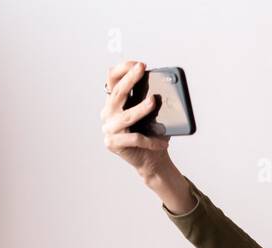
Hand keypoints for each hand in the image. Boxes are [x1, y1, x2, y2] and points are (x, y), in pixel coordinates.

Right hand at [101, 60, 172, 179]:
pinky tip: (163, 141)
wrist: (151, 160)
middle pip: (117, 93)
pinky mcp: (113, 144)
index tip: (138, 64)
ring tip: (153, 102)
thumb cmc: (151, 133)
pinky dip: (151, 140)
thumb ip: (149, 98)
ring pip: (126, 117)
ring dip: (140, 108)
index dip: (123, 69)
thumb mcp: (151, 113)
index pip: (112, 79)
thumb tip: (163, 85)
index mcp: (114, 102)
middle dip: (130, 78)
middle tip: (141, 68)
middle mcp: (108, 113)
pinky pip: (135, 139)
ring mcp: (108, 129)